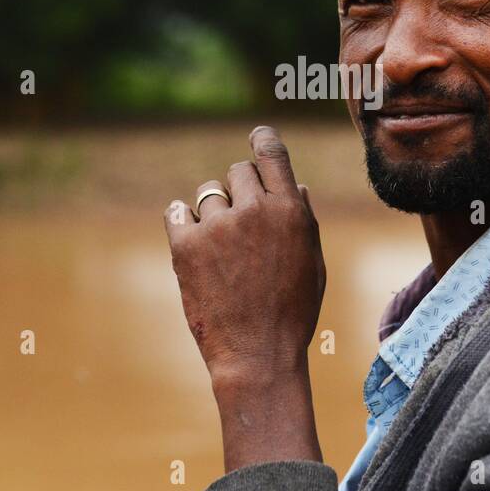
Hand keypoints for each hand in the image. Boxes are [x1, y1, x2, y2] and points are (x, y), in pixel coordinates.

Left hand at [164, 126, 326, 468]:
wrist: (257, 355)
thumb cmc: (292, 312)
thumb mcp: (312, 263)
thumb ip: (304, 219)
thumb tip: (296, 185)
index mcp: (290, 210)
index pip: (272, 154)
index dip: (263, 139)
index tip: (257, 135)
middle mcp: (255, 210)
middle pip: (237, 171)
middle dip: (239, 190)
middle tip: (240, 224)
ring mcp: (218, 226)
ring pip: (208, 194)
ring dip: (213, 213)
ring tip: (222, 252)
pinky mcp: (186, 245)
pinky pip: (177, 213)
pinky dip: (183, 224)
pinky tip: (193, 244)